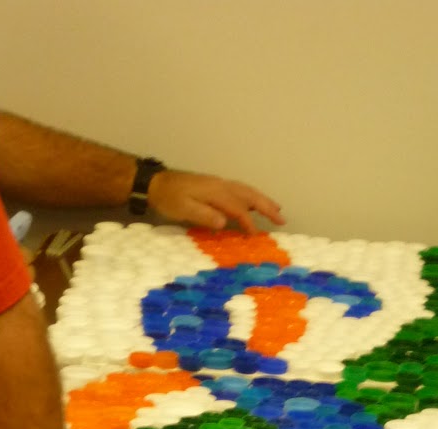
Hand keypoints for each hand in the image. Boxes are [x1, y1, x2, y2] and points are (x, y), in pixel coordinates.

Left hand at [148, 169, 283, 233]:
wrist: (156, 183)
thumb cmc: (168, 198)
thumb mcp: (183, 209)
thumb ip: (204, 215)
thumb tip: (224, 223)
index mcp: (215, 192)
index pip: (237, 208)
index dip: (248, 222)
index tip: (256, 237)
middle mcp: (220, 185)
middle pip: (248, 194)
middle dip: (266, 206)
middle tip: (281, 218)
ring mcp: (218, 183)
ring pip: (246, 190)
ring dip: (262, 200)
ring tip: (276, 210)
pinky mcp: (215, 186)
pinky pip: (239, 190)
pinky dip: (251, 196)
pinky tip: (254, 203)